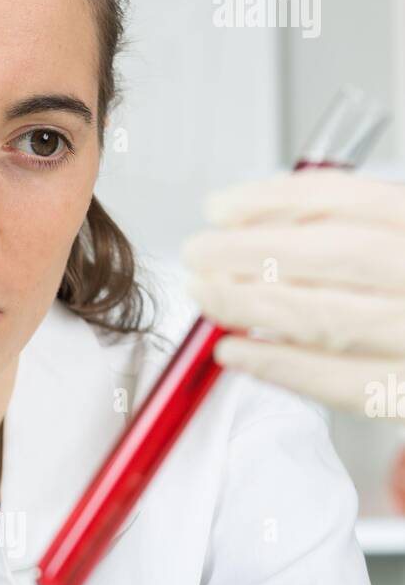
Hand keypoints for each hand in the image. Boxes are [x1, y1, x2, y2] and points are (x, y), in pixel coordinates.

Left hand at [181, 168, 404, 416]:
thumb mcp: (399, 244)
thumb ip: (366, 230)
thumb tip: (271, 224)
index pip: (349, 201)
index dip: (274, 201)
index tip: (222, 207)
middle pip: (331, 256)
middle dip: (250, 253)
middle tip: (199, 253)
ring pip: (328, 318)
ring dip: (252, 307)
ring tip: (207, 297)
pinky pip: (339, 383)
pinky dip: (278, 366)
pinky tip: (235, 352)